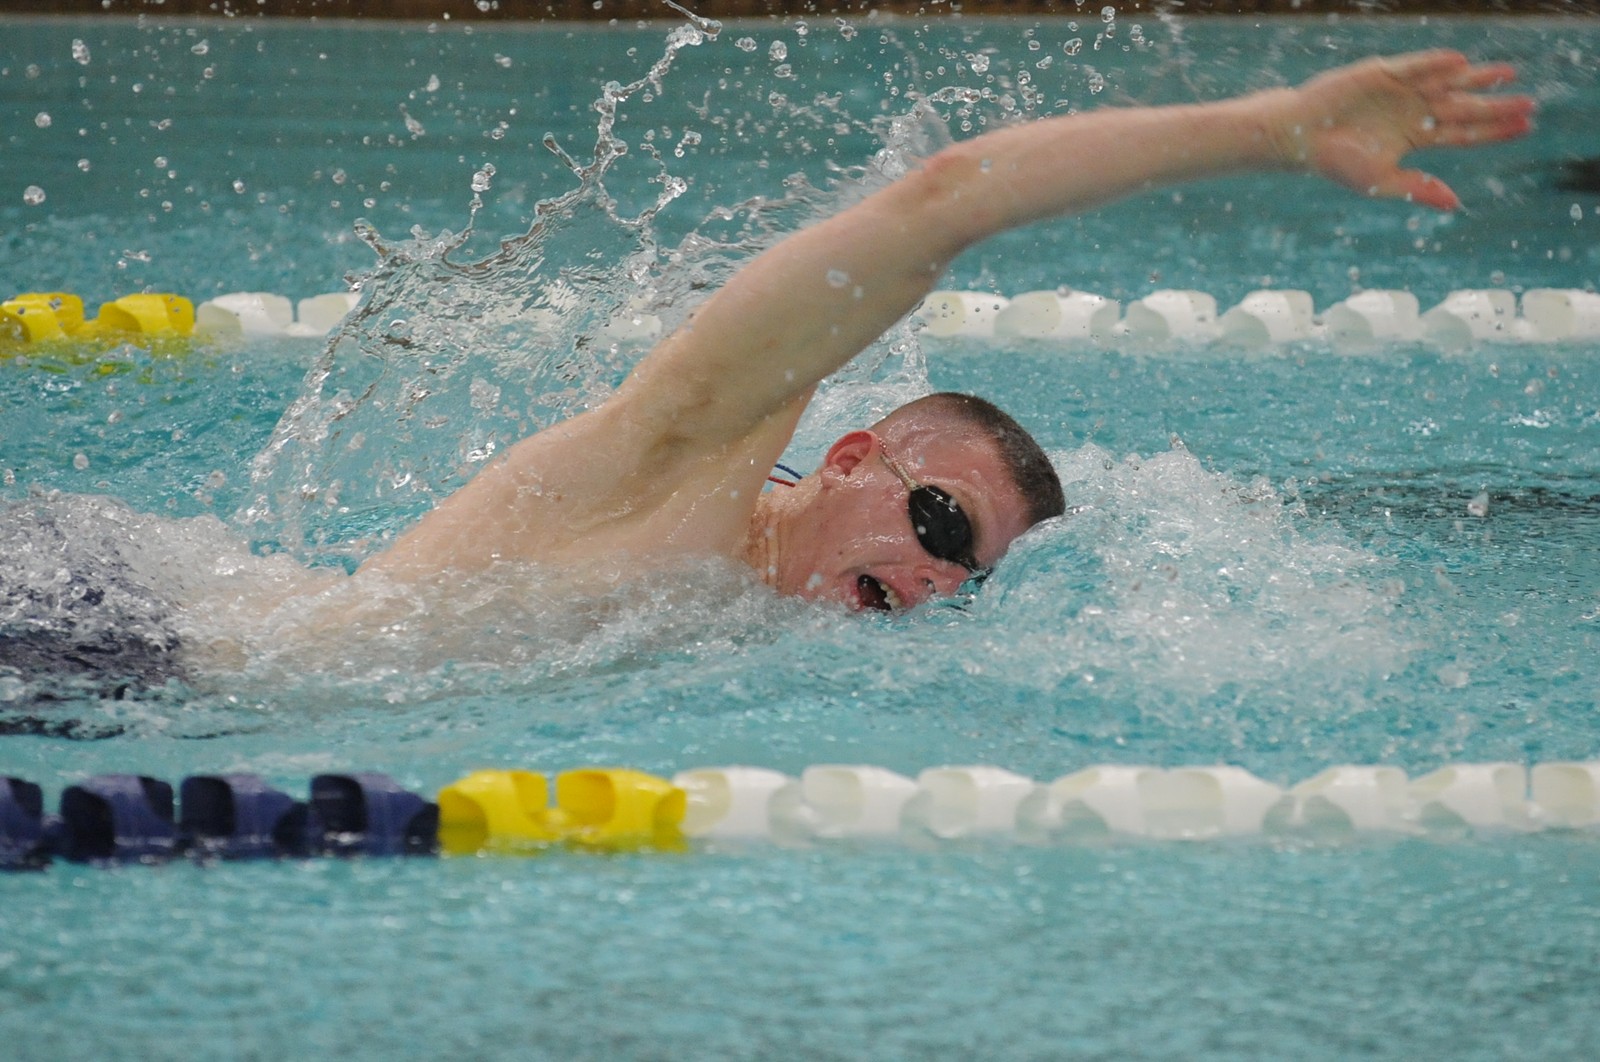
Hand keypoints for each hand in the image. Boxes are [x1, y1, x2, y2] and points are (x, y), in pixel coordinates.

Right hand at [1272, 50, 1534, 210]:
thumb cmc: (1336, 163)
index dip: (1494, 130)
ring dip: (1477, 78)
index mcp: (1415, 137)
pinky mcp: (1382, 73)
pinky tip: (1459, 63)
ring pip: (1448, 83)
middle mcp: (1414, 111)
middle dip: (1495, 105)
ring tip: (1508, 73)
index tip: (1526, 126)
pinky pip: (1414, 67)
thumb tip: (1454, 204)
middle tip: (1530, 102)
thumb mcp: (1380, 182)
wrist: (1298, 138)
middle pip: (1464, 107)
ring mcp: (1400, 90)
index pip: (1464, 133)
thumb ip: (1417, 189)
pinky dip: (1435, 64)